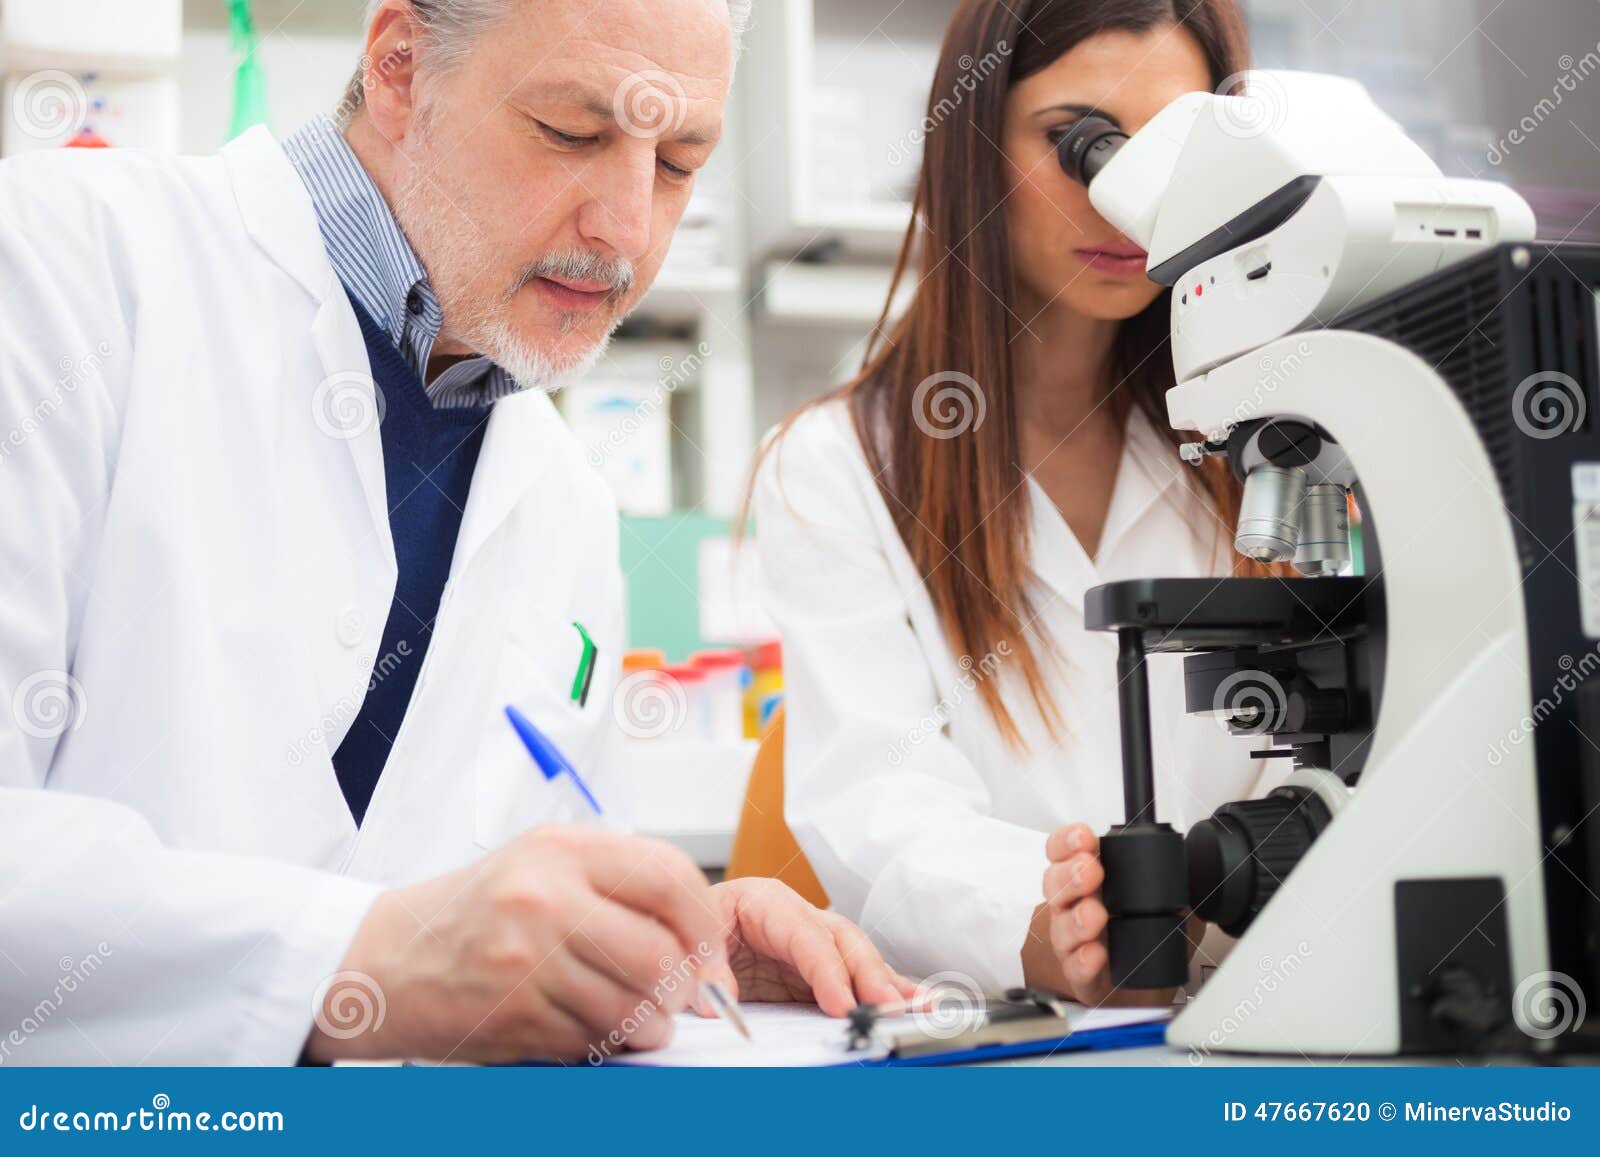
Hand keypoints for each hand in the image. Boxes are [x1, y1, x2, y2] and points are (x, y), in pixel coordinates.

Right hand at [305, 826, 723, 1063]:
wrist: (387, 959)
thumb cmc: (477, 910)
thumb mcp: (545, 865)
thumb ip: (621, 884)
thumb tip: (701, 939)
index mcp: (561, 851)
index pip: (668, 877)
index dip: (705, 923)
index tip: (711, 953)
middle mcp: (543, 899)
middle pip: (659, 954)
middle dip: (686, 988)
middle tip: (686, 998)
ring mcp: (525, 961)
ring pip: (631, 1007)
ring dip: (651, 1025)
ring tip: (642, 1018)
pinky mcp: (513, 1015)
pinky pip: (591, 1040)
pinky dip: (605, 1043)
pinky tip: (590, 1027)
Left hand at [693, 877, 917, 1016]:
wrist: (680, 934)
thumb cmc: (687, 929)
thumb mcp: (687, 941)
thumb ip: (704, 970)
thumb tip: (718, 1003)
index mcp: (763, 901)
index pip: (804, 935)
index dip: (826, 970)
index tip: (840, 1003)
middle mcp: (796, 917)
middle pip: (842, 941)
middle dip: (868, 976)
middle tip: (886, 1009)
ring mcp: (813, 941)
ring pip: (859, 958)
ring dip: (889, 984)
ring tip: (919, 1007)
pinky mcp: (820, 968)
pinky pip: (858, 976)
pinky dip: (887, 990)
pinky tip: (916, 1003)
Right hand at [1038, 823, 1190, 1005]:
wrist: (1143, 984)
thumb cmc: (1144, 934)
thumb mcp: (1168, 899)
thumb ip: (1178, 880)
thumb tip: (1199, 865)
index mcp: (1090, 877)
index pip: (1064, 850)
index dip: (1067, 840)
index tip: (1084, 837)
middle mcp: (1074, 904)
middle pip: (1054, 882)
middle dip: (1071, 874)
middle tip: (1091, 871)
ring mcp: (1073, 939)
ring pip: (1061, 925)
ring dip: (1077, 918)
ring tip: (1095, 915)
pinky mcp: (1079, 972)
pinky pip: (1074, 966)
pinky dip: (1084, 959)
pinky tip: (1096, 953)